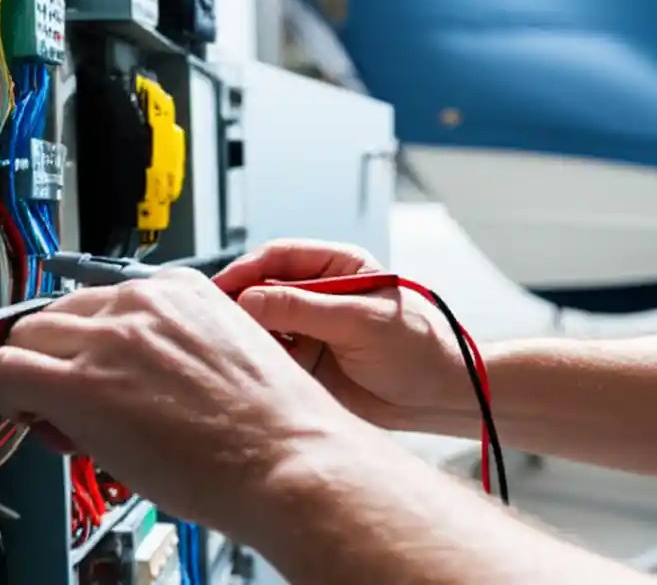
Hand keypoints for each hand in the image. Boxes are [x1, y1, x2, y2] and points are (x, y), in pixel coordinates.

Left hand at [0, 268, 368, 537]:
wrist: (289, 458)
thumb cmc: (275, 425)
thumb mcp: (229, 356)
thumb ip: (174, 348)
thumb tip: (131, 376)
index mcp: (182, 290)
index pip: (103, 299)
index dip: (92, 343)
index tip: (96, 370)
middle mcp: (143, 302)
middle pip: (58, 311)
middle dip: (58, 356)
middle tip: (74, 402)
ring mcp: (110, 339)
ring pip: (25, 337)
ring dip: (32, 375)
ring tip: (59, 418)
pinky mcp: (80, 385)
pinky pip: (5, 373)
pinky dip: (6, 397)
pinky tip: (33, 422)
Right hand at [213, 239, 475, 430]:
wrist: (438, 399)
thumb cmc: (417, 349)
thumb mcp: (360, 322)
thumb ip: (303, 309)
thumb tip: (248, 300)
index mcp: (339, 266)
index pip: (280, 256)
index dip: (247, 269)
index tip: (219, 288)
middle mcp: (321, 292)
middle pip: (264, 288)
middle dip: (241, 303)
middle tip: (217, 323)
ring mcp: (313, 327)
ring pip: (264, 322)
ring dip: (249, 333)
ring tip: (235, 348)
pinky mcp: (309, 360)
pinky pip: (273, 353)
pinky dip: (261, 358)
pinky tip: (253, 367)